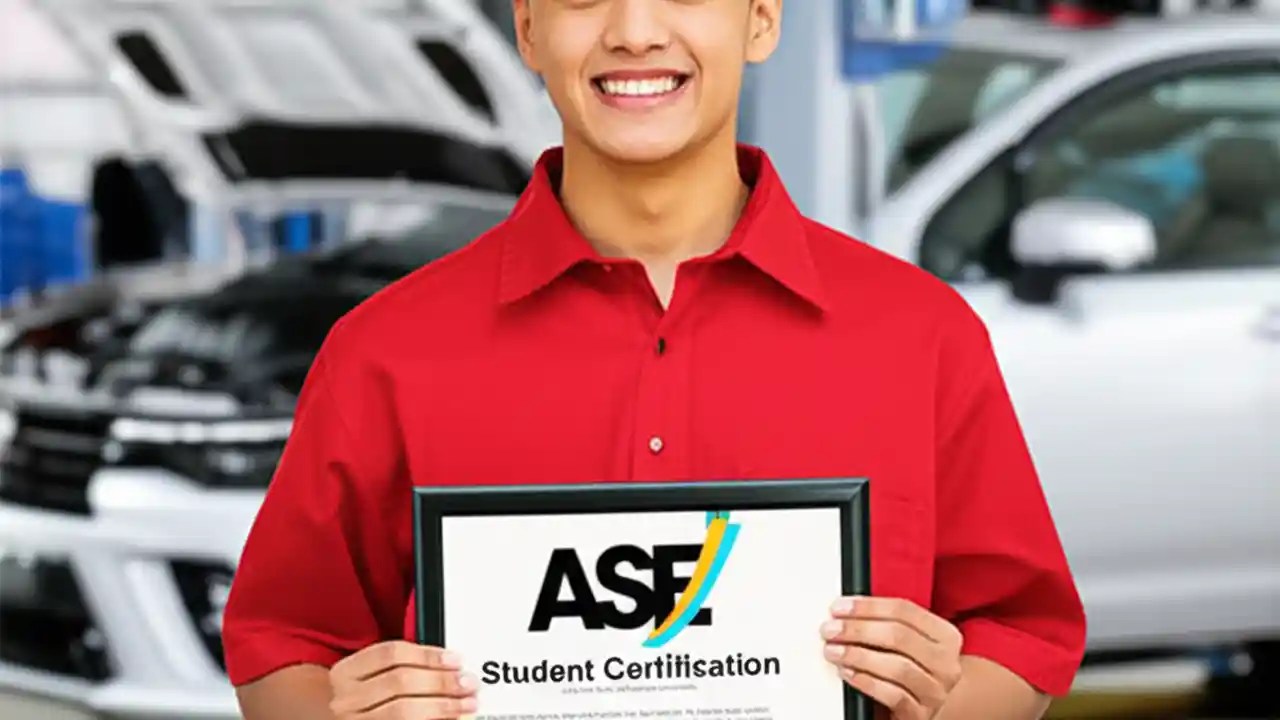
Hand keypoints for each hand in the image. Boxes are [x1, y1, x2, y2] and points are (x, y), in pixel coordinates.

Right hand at [328, 641, 477, 718]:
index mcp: (345, 673)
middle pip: (401, 682)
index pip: (391, 653)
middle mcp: (345, 699)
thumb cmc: (363, 698)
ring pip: (403, 711)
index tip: (456, 660)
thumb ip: (402, 667)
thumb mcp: (369, 677)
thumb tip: (450, 666)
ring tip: (467, 704)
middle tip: (468, 683)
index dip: (428, 655)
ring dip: (442, 706)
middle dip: (441, 682)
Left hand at [820, 596, 962, 719]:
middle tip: (831, 630)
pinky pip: (893, 696)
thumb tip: (847, 610)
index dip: (868, 607)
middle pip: (899, 636)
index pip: (905, 611)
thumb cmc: (910, 667)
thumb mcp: (908, 643)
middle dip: (858, 630)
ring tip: (833, 651)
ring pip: (897, 667)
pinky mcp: (920, 715)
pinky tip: (848, 673)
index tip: (840, 607)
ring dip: (858, 656)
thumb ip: (885, 624)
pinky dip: (867, 682)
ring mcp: (936, 691)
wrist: (924, 706)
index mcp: (945, 636)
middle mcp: (946, 663)